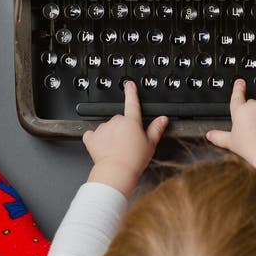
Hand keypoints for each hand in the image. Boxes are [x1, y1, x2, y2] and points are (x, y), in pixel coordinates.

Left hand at [83, 81, 168, 195]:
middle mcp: (116, 121)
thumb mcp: (151, 144)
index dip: (131, 92)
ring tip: (115, 149)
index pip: (132, 103)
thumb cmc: (134, 160)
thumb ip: (156, 128)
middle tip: (126, 142)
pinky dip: (95, 140)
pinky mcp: (92, 137)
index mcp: (131, 121)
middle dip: (122, 128)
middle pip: (119, 120)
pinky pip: (92, 135)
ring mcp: (103, 128)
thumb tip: (163, 119)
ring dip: (110, 135)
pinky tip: (101, 148)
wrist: (116, 171)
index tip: (129, 84)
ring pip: (107, 127)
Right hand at [206, 78, 255, 182]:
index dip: (238, 88)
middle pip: (253, 105)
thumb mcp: (231, 142)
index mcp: (240, 111)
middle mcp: (254, 105)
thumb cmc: (250, 147)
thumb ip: (219, 136)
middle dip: (255, 113)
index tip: (240, 82)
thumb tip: (209, 135)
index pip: (237, 96)